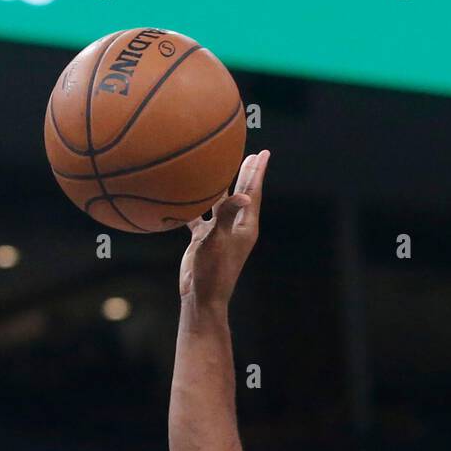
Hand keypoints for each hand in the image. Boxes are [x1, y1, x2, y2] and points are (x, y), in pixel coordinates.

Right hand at [178, 150, 268, 304]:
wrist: (201, 296)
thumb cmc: (214, 271)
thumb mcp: (220, 240)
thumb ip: (228, 215)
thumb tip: (245, 196)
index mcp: (245, 226)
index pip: (253, 193)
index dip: (257, 172)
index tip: (264, 153)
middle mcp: (234, 227)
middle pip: (242, 194)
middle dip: (246, 174)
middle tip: (252, 155)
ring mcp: (219, 233)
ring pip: (221, 203)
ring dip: (221, 186)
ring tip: (221, 168)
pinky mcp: (204, 239)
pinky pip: (200, 216)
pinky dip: (195, 205)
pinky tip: (187, 195)